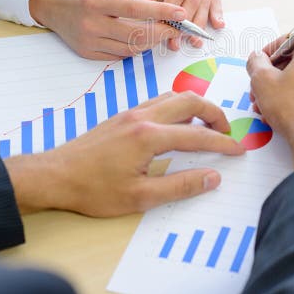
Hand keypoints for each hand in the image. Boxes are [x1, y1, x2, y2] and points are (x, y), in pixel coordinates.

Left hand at [4, 92, 245, 216]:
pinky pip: (158, 101)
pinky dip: (177, 106)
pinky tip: (177, 123)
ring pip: (174, 96)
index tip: (238, 150)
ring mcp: (132, 113)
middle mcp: (143, 117)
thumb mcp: (140, 197)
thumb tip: (212, 177)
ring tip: (207, 125)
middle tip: (226, 131)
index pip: (198, 135)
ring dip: (196, 105)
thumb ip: (180, 186)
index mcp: (149, 136)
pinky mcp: (123, 116)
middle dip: (214, 113)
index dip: (222, 143)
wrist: (54, 176)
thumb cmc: (93, 189)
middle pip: (190, 100)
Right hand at [29, 0, 185, 59]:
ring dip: (151, 41)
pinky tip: (142, 38)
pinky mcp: (87, 53)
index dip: (160, 12)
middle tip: (177, 27)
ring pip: (130, 48)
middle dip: (162, 32)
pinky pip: (119, 55)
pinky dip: (134, 47)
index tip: (180, 13)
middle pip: (135, 35)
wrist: (47, 3)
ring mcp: (88, 42)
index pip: (135, 9)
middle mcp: (90, 24)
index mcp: (95, 2)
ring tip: (162, 30)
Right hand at [246, 39, 293, 177]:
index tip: (257, 66)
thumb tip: (257, 58)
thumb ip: (256, 62)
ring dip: (282, 90)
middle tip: (258, 90)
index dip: (266, 55)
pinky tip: (282, 113)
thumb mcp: (262, 81)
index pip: (286, 42)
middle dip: (273, 77)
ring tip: (266, 106)